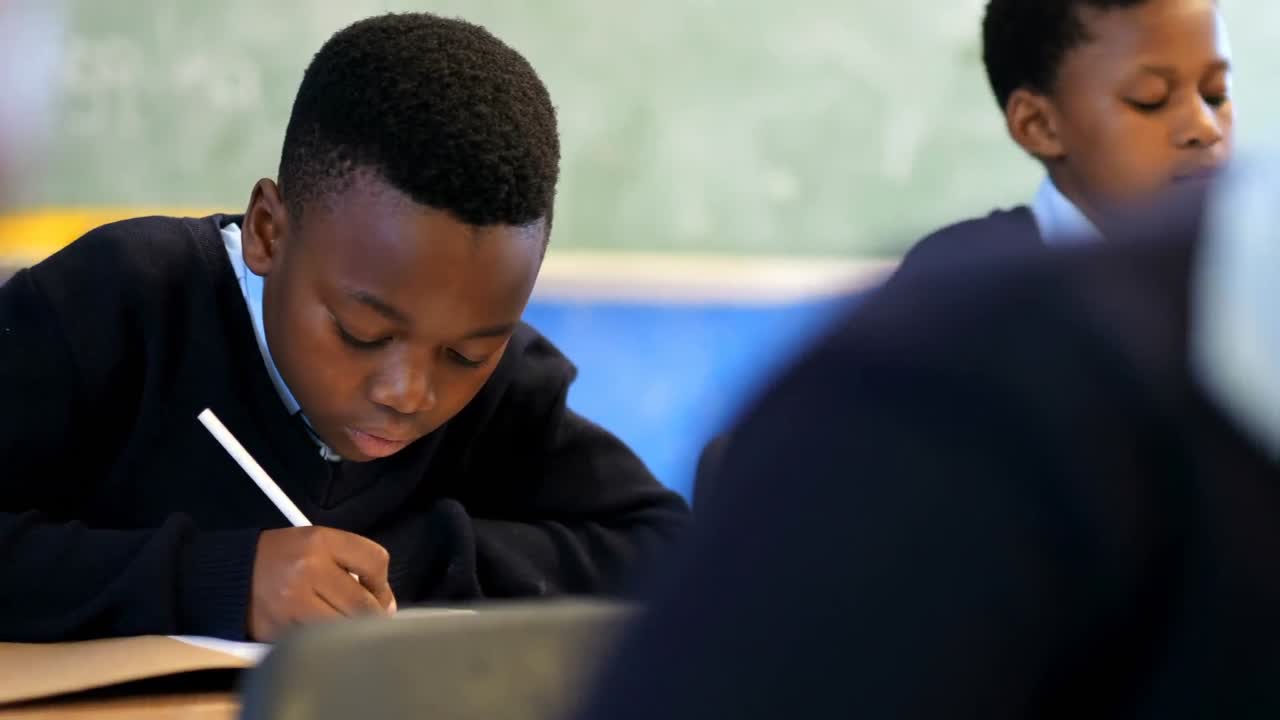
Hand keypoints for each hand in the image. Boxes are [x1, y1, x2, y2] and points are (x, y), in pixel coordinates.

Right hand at [248, 526, 396, 640]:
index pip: (374, 561)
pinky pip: (319, 642)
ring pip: (344, 628)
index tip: (380, 596)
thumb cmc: (280, 558)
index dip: (383, 583)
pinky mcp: (281, 629)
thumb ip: (352, 562)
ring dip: (351, 632)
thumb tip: (386, 604)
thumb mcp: (316, 542)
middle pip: (363, 603)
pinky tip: (324, 636)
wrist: (228, 576)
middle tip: (371, 621)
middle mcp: (308, 569)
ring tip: (348, 629)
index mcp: (320, 541)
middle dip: (373, 616)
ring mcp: (293, 603)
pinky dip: (328, 643)